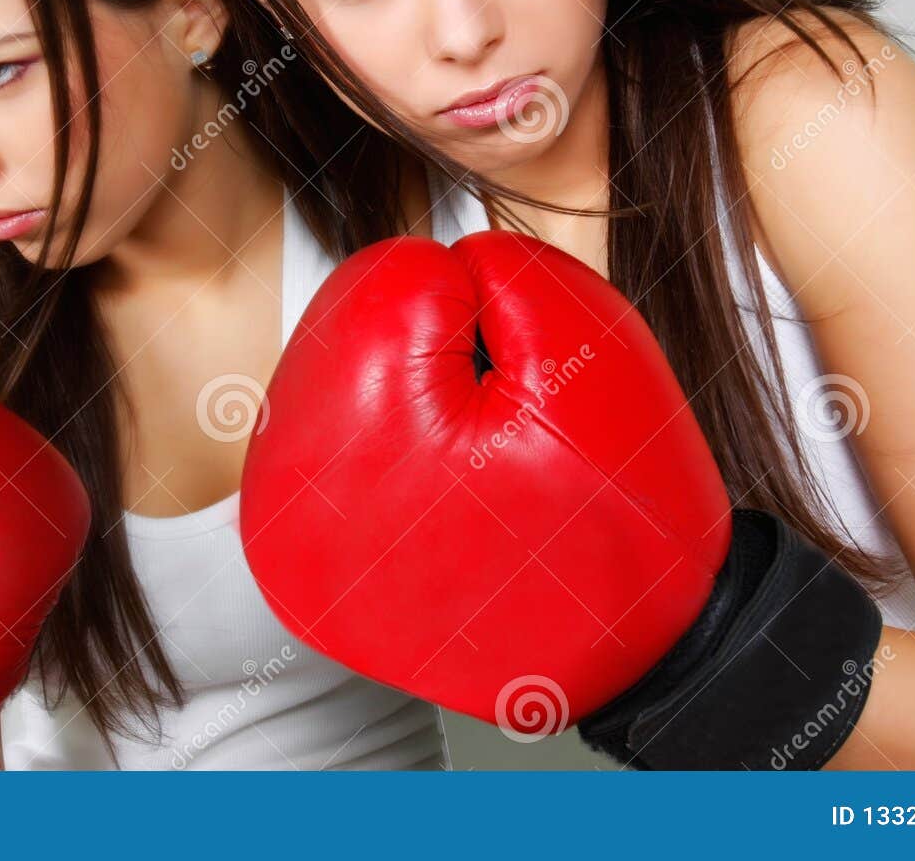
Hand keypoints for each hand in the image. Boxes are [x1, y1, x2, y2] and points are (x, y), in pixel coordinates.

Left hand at [240, 231, 881, 768]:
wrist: (633, 655)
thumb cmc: (621, 520)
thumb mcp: (589, 352)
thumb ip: (502, 271)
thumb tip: (438, 258)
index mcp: (351, 442)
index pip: (396, 281)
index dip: (483, 309)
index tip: (520, 381)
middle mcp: (285, 506)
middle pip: (352, 329)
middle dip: (438, 351)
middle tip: (504, 429)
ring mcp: (282, 548)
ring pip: (344, 384)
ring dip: (413, 398)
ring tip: (479, 469)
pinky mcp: (299, 570)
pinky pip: (342, 452)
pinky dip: (397, 450)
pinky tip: (448, 495)